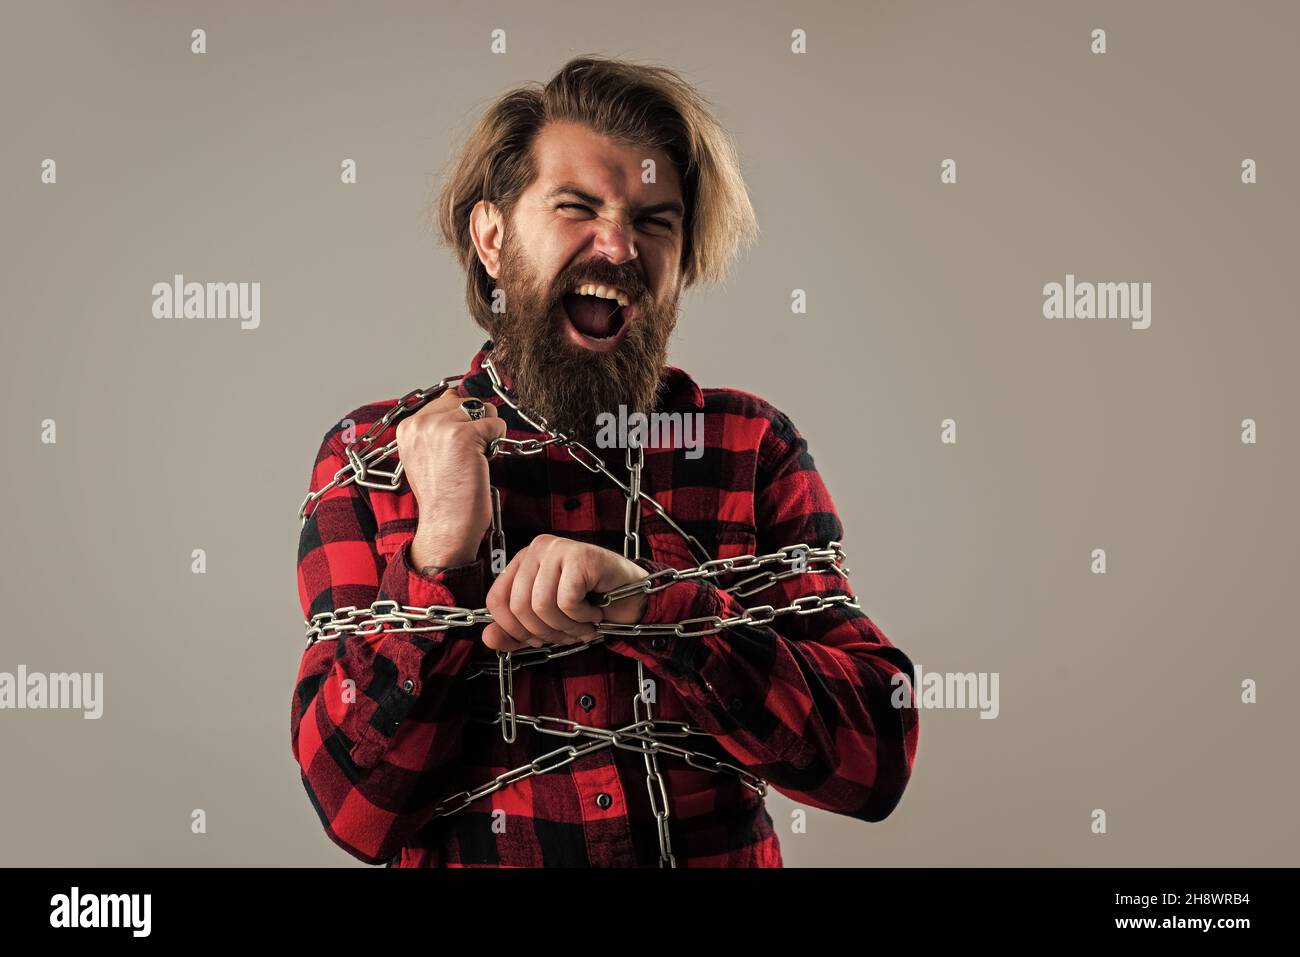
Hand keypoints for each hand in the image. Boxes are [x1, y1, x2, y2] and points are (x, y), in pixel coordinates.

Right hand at [394, 389, 506, 565]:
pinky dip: (497, 442)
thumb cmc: (443, 497)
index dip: (460, 424)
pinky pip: (496, 423)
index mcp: (407, 427)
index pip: (447, 401)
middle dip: (475, 425)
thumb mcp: (427, 455)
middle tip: (464, 458)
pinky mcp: (462, 435)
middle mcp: (419, 423)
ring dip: (487, 434)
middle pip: (466, 402)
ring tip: (471, 460)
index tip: (454, 451)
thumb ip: (436, 426)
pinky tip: (481, 463)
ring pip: (483, 410)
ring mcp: (439, 427)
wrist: (446, 526)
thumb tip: (455, 394)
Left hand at [482, 535, 649, 651]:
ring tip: (583, 626)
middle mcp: (537, 549)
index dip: (514, 628)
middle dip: (545, 632)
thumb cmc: (591, 606)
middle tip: (567, 634)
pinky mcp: (581, 555)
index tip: (538, 638)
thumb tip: (488, 639)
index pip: (496, 599)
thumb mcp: (547, 624)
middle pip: (518, 606)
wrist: (634, 597)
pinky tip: (594, 613)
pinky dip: (583, 618)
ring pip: (542, 606)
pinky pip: (567, 601)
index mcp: (523, 562)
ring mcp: (558, 549)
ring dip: (566, 627)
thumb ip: (516, 632)